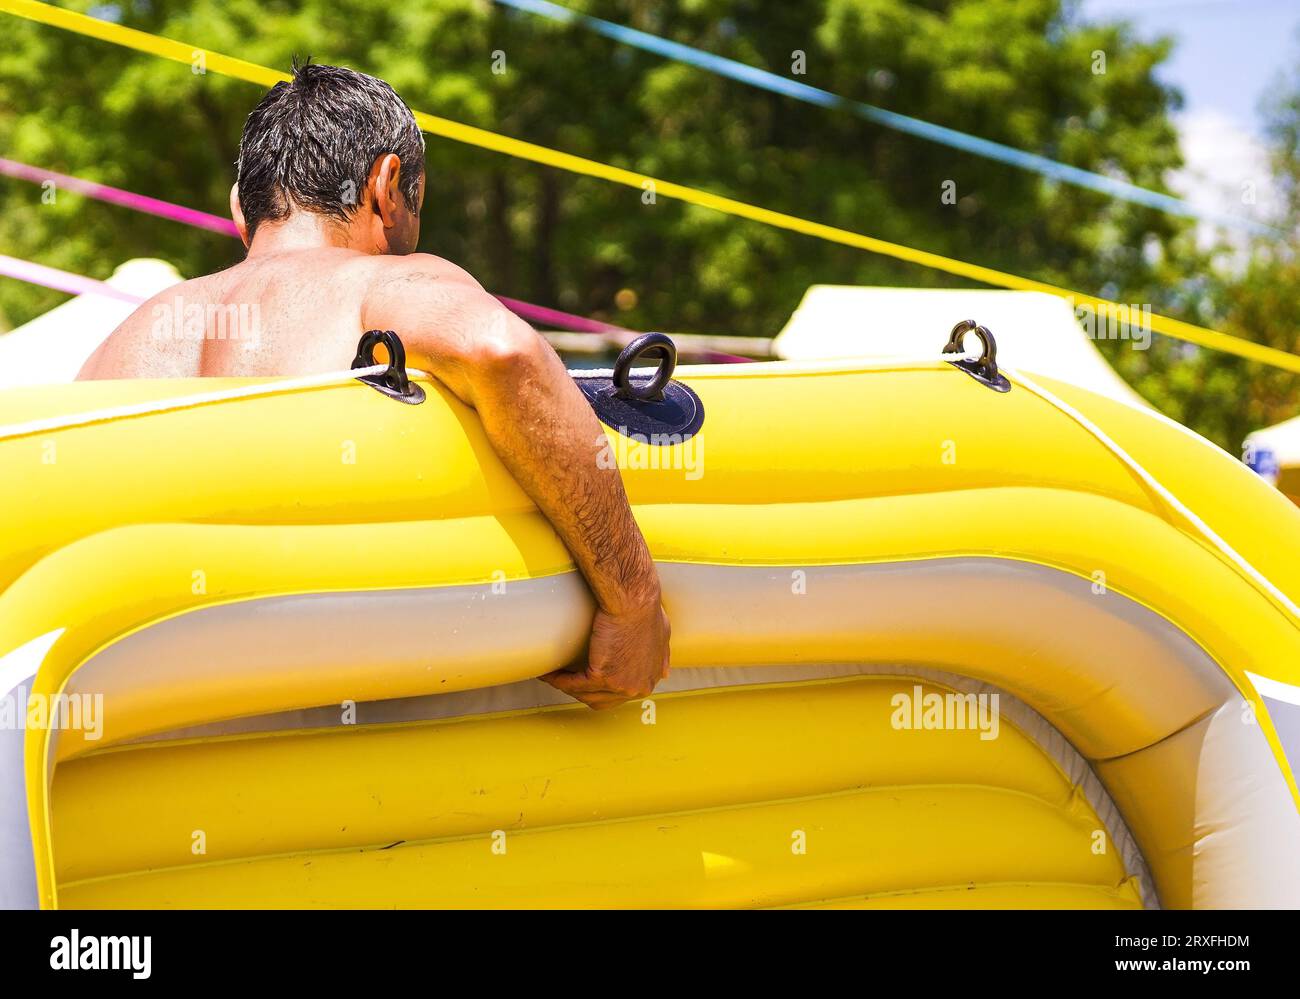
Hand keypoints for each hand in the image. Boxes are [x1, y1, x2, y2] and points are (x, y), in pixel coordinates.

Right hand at [542, 598, 670, 709]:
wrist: (633, 600)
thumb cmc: (645, 609)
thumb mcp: (662, 635)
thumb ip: (662, 655)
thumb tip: (665, 673)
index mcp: (650, 679)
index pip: (620, 695)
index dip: (601, 689)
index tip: (584, 678)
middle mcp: (639, 688)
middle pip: (602, 701)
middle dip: (582, 691)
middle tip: (565, 676)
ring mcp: (622, 685)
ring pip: (585, 695)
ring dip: (566, 686)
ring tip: (552, 675)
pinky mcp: (603, 677)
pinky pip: (573, 685)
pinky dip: (558, 680)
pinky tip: (547, 673)